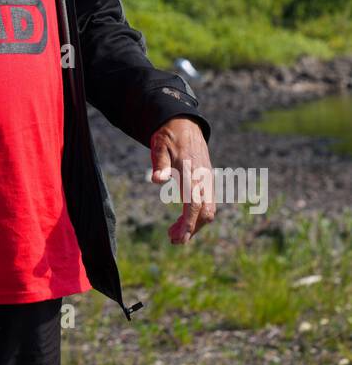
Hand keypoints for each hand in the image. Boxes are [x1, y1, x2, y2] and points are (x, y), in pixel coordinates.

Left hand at [149, 116, 215, 245]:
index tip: (180, 238)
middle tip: (172, 240)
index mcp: (192, 172)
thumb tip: (156, 180)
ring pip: (208, 210)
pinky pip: (206, 204)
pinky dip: (196, 217)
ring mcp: (207, 180)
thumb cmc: (168, 136)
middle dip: (191, 229)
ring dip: (193, 225)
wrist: (184, 123)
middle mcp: (204, 178)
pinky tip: (182, 222)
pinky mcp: (206, 181)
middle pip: (206, 212)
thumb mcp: (159, 145)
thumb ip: (159, 163)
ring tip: (173, 235)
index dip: (188, 222)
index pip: (194, 203)